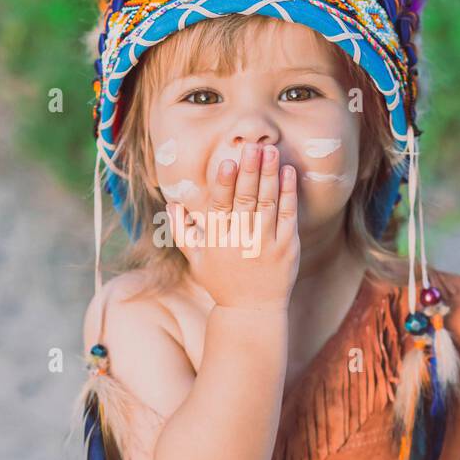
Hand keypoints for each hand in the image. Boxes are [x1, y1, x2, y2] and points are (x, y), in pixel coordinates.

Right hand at [165, 143, 299, 309]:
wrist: (252, 312)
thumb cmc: (221, 282)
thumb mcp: (196, 259)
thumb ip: (181, 231)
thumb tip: (170, 203)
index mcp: (218, 240)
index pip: (220, 206)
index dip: (224, 183)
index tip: (227, 162)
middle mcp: (241, 240)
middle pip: (245, 200)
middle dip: (249, 172)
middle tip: (253, 147)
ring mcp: (266, 243)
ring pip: (268, 203)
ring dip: (269, 175)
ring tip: (270, 151)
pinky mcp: (287, 247)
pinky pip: (288, 215)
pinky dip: (288, 193)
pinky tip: (287, 172)